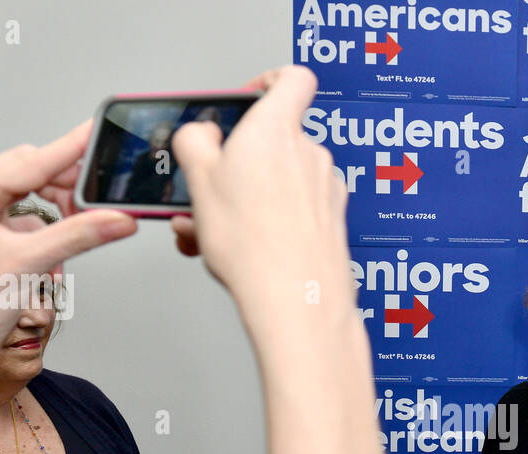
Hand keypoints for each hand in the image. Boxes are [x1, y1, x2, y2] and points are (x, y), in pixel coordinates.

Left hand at [0, 123, 135, 382]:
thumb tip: (118, 219)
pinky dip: (43, 243)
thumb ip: (77, 235)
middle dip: (63, 192)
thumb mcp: (26, 265)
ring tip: (75, 240)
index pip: (26, 164)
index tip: (96, 132)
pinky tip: (51, 266)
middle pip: (26, 178)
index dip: (68, 150)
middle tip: (100, 202)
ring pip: (27, 205)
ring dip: (55, 224)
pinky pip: (20, 229)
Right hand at [169, 67, 352, 346]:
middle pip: (274, 141)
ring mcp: (326, 188)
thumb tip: (201, 134)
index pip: (291, 79)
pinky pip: (296, 210)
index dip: (267, 82)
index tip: (246, 100)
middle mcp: (309, 152)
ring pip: (281, 182)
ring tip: (218, 233)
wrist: (295, 300)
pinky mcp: (333, 220)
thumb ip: (195, 140)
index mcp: (276, 129)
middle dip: (240, 164)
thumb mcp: (198, 179)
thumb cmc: (254, 244)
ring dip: (248, 200)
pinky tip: (246, 248)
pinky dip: (271, 221)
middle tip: (211, 192)